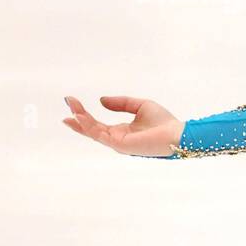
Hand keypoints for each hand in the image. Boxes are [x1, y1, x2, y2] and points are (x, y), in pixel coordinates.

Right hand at [62, 95, 184, 157]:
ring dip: (81, 120)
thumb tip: (101, 100)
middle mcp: (117, 139)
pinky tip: (81, 116)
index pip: (97, 124)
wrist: (177, 134)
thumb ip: (121, 103)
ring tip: (71, 108)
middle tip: (68, 102)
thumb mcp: (140, 106)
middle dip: (78, 116)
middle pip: (91, 128)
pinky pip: (100, 135)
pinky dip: (89, 126)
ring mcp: (118, 144)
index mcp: (122, 131)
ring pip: (93, 131)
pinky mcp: (120, 145)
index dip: (84, 115)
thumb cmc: (164, 122)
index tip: (72, 103)